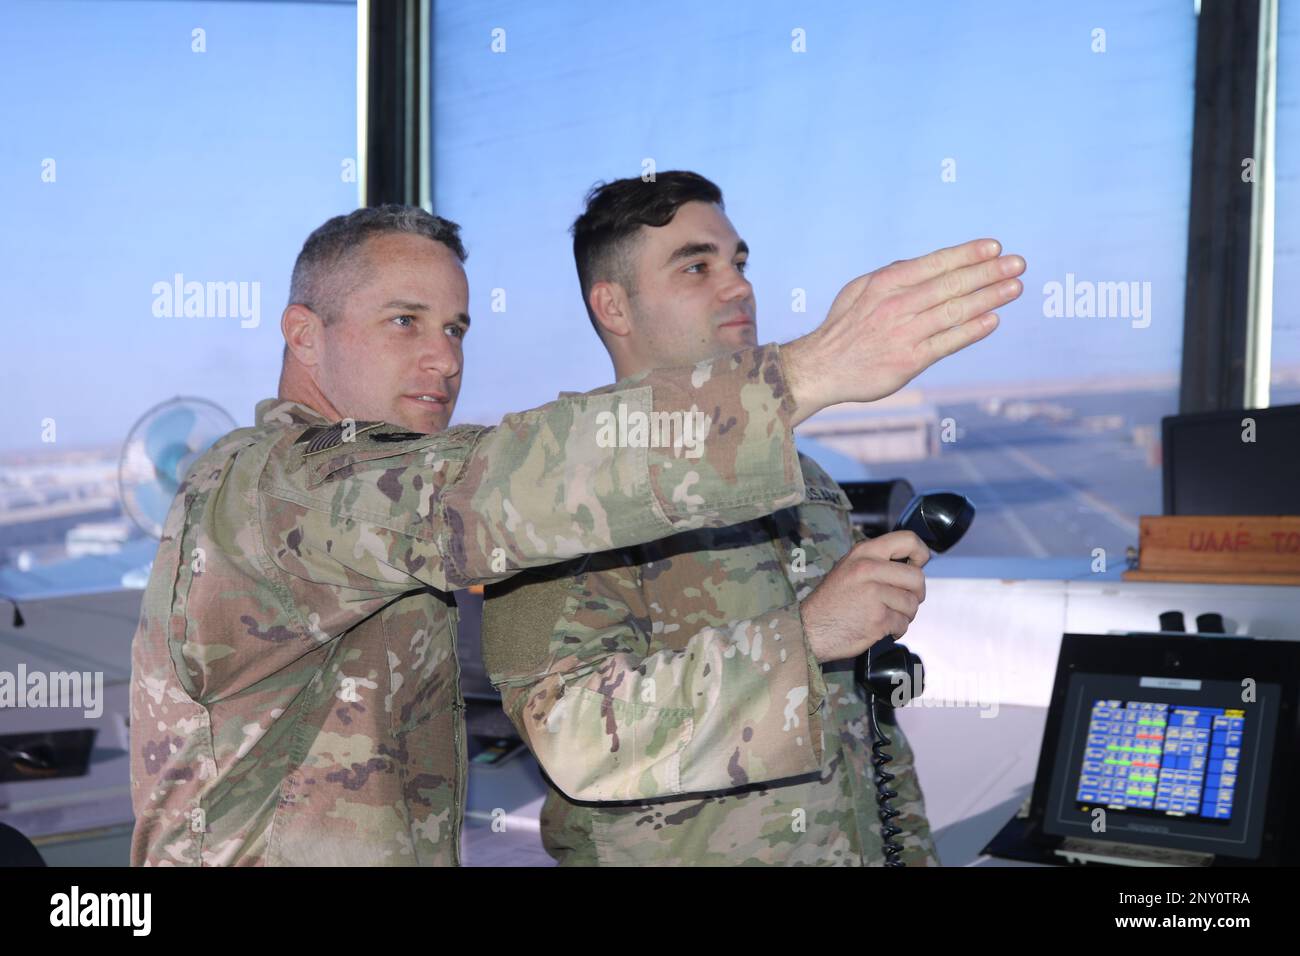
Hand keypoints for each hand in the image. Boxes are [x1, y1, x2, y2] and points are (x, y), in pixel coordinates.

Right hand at [783, 239, 1025, 424]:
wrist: (820, 368)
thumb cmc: (843, 328)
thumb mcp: (858, 290)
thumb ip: (891, 275)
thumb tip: (923, 262)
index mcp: (885, 283)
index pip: (935, 263)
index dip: (967, 254)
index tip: (995, 247)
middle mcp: (896, 305)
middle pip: (951, 285)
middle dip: (988, 272)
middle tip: (1017, 263)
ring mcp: (904, 333)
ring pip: (954, 311)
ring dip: (988, 298)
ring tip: (1015, 287)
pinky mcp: (909, 361)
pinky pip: (947, 343)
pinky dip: (971, 331)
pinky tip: (993, 320)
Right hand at [800, 531, 930, 662]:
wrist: (810, 628)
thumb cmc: (832, 600)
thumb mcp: (850, 567)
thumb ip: (878, 562)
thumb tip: (913, 564)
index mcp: (864, 552)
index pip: (909, 540)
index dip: (921, 554)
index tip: (917, 566)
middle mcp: (869, 569)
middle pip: (917, 577)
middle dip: (915, 593)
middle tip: (903, 600)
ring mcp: (874, 594)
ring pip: (912, 603)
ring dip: (905, 614)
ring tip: (887, 615)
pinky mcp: (878, 619)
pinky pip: (903, 623)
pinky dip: (896, 629)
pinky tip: (881, 627)